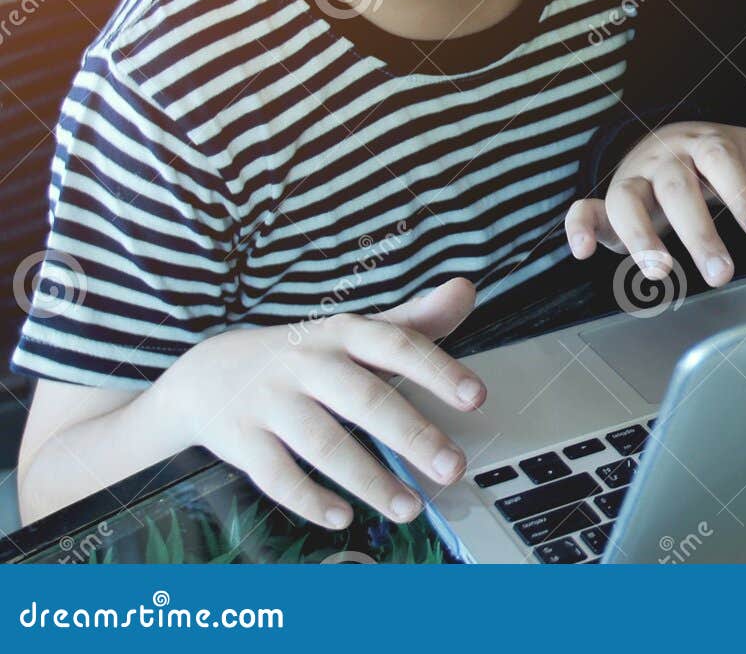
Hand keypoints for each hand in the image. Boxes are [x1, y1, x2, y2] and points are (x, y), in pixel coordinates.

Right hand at [148, 278, 485, 529]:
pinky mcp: (241, 440)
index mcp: (344, 334)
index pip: (396, 345)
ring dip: (370, 480)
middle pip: (365, 399)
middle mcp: (308, 363)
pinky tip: (343, 518)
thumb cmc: (304, 357)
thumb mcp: (355, 334)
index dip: (437, 370)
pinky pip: (277, 475)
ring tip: (410, 508)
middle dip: (413, 436)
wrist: (207, 375)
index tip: (476, 397)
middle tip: (453, 468)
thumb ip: (414, 321)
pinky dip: (310, 499)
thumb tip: (466, 289)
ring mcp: (271, 402)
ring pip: (324, 443)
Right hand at [566, 122, 745, 285]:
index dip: (740, 194)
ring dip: (642, 237)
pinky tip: (584, 253)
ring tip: (662, 274)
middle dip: (698, 232)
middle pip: (677, 188)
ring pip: (628, 201)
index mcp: (705, 141)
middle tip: (722, 274)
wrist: (676, 142)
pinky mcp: (608, 201)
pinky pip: (584, 209)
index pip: (721, 161)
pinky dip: (578, 226)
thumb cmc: (725, 157)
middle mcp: (665, 156)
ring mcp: (633, 177)